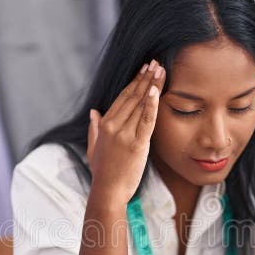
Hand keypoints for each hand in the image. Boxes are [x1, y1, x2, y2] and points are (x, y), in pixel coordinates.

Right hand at [87, 60, 165, 206]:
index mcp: (104, 125)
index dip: (135, 81)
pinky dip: (152, 104)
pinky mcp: (137, 144)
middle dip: (145, 78)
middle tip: (156, 62)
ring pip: (141, 104)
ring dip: (152, 85)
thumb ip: (93, 128)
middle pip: (132, 96)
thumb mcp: (93, 148)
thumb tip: (93, 111)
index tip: (144, 69)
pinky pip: (146, 120)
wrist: (108, 192)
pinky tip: (157, 90)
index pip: (122, 97)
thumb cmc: (102, 173)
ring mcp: (125, 134)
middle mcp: (113, 126)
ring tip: (161, 70)